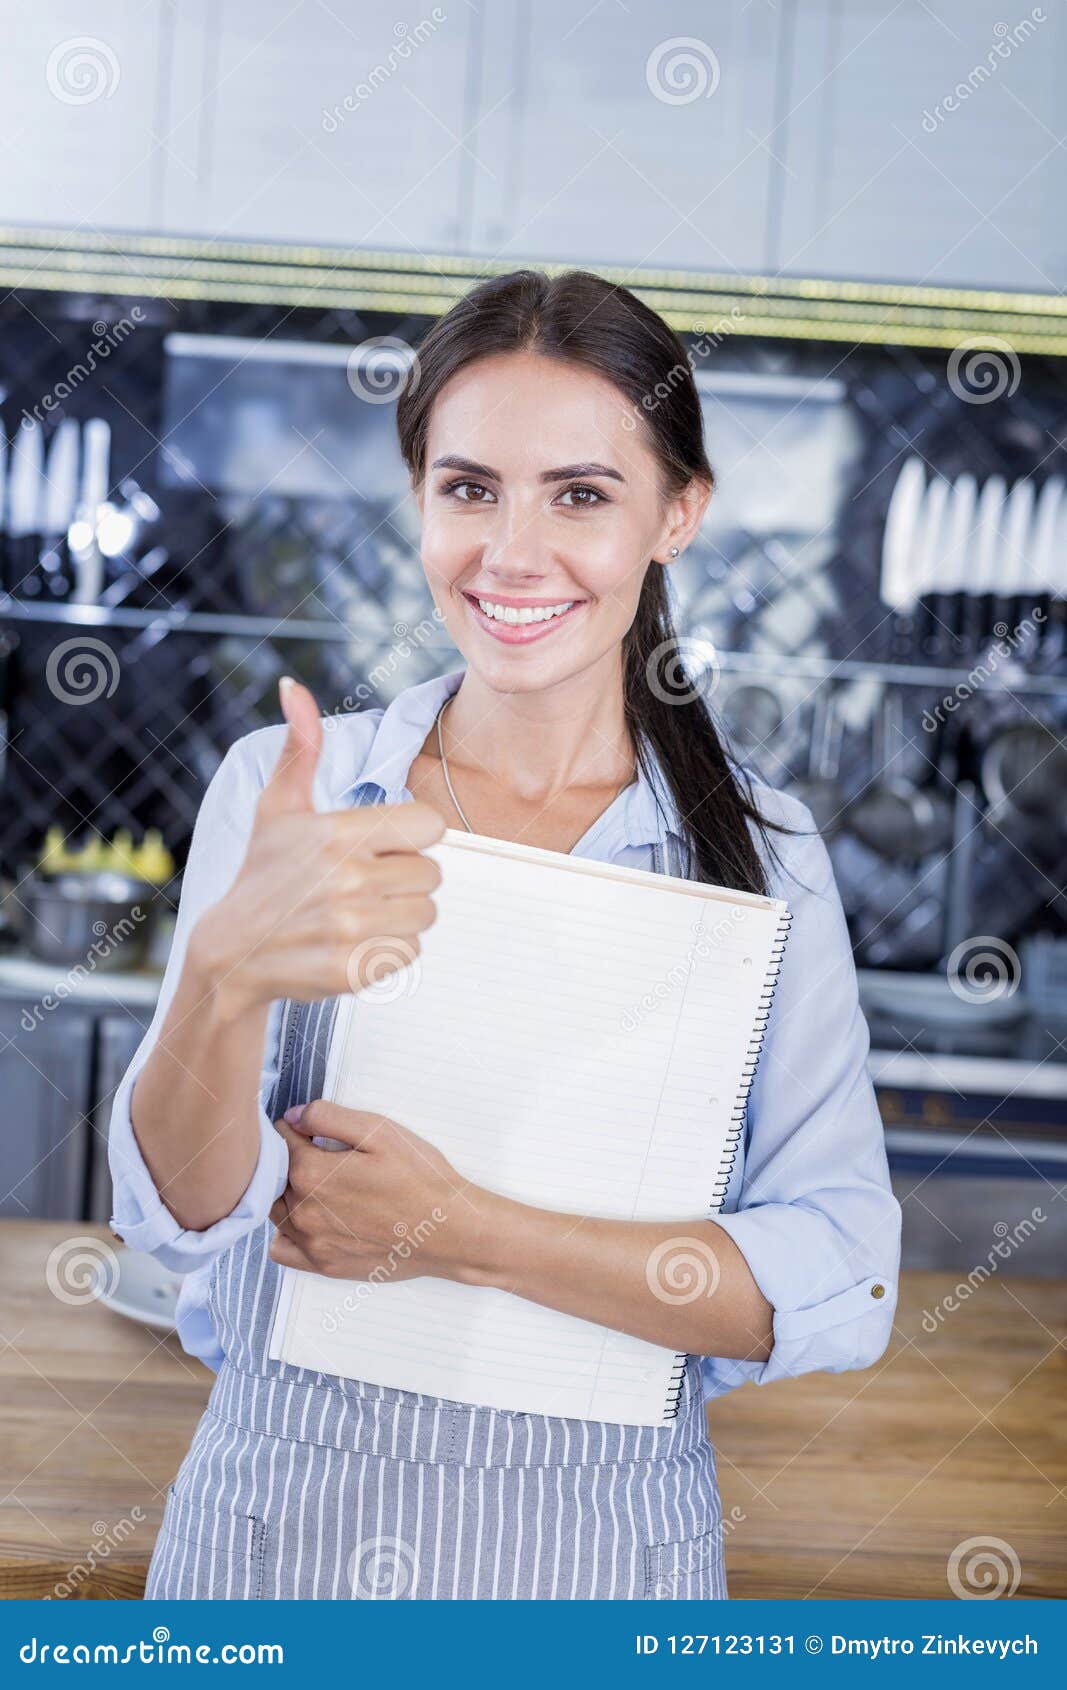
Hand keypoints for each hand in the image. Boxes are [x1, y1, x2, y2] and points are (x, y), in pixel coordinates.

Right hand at [190, 677, 444, 1012]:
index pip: (431, 827)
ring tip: (359, 912)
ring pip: (425, 915)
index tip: (379, 844)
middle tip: (363, 882)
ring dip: (400, 915)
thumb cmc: (263, 873)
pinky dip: (389, 950)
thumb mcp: (278, 806)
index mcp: (339, 833)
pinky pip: (410, 952)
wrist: (232, 952)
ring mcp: (351, 927)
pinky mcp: (355, 968)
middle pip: (432, 874)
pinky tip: (353, 940)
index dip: (410, 835)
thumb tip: (292, 686)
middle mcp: (347, 879)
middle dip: (403, 878)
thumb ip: (302, 747)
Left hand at [267, 1099, 495, 1285]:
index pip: (279, 1140)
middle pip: (272, 1177)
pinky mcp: (324, 1265)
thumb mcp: (380, 1131)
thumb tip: (294, 1115)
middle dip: (286, 1160)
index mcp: (311, 1173)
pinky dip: (288, 1232)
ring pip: (275, 1211)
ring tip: (318, 1184)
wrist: (450, 1231)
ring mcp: (311, 1242)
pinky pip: (282, 1249)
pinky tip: (312, 1218)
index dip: (291, 1127)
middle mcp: (303, 1211)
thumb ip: (329, 1117)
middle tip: (313, 1152)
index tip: (303, 1125)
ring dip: (287, 1193)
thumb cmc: (420, 1178)